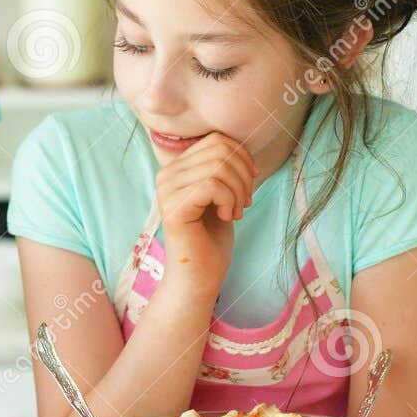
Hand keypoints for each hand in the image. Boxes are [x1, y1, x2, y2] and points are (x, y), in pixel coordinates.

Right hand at [154, 132, 255, 292]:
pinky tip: (227, 217)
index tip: (250, 183)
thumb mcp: (220, 194)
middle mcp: (166, 175)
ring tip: (236, 211)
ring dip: (239, 191)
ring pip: (219, 167)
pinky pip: (214, 185)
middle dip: (244, 175)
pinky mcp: (174, 207)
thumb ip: (223, 168)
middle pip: (220, 150)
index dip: (242, 157)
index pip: (216, 140)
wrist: (199, 275)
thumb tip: (242, 147)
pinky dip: (230, 201)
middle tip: (245, 202)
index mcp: (176, 168)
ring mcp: (166, 190)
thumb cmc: (211, 238)